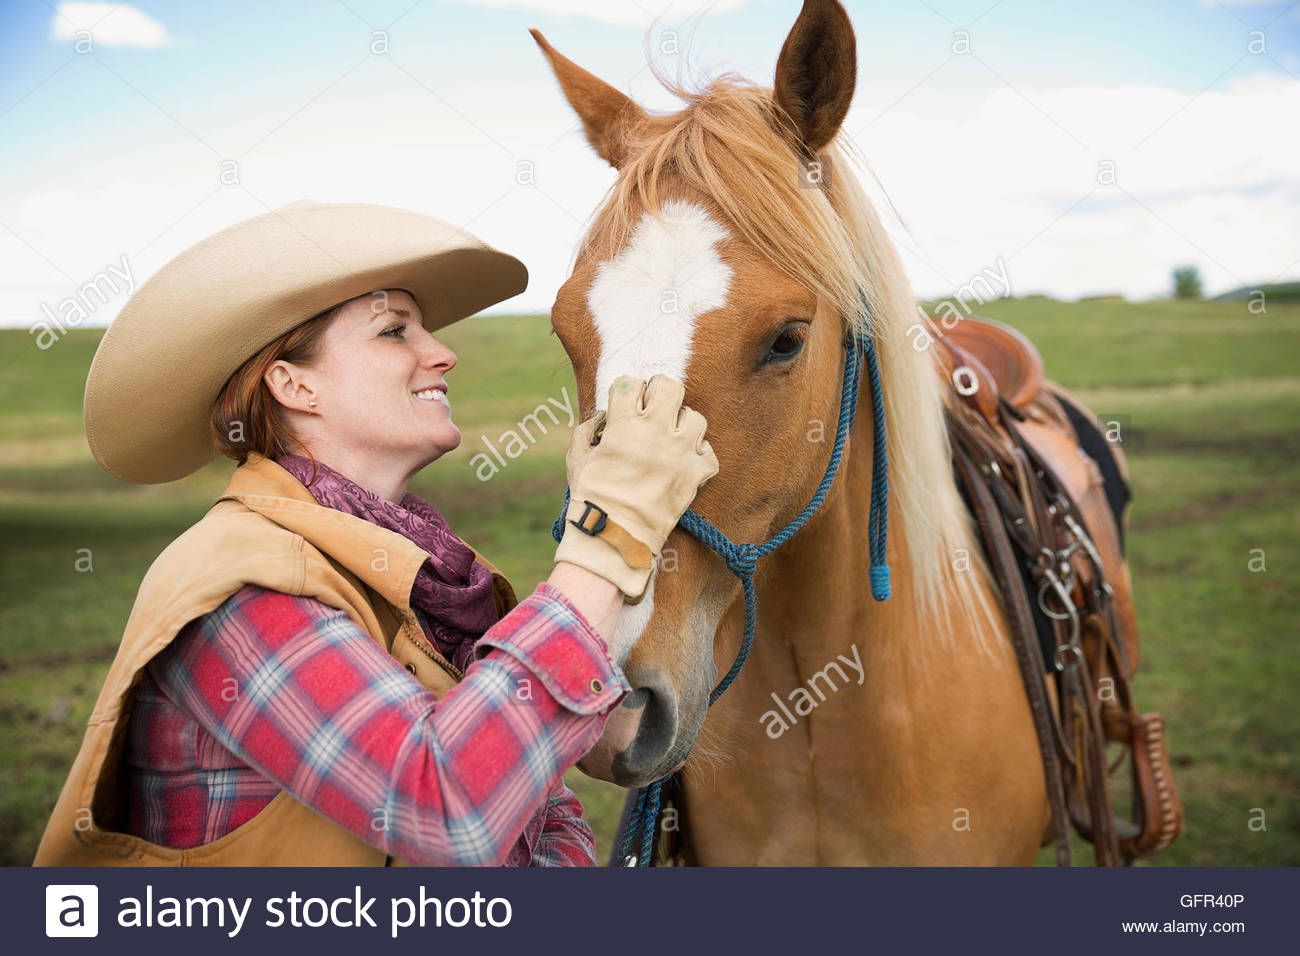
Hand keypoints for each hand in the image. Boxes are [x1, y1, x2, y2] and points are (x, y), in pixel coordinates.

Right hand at [554, 375, 717, 600]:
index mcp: (623, 425)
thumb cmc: (592, 499)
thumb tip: (603, 418)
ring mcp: (680, 452)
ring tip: (672, 437)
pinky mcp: (695, 475)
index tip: (625, 404)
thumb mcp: (576, 459)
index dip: (627, 391)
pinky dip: (700, 455)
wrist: (616, 539)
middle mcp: (655, 432)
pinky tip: (685, 460)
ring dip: (683, 424)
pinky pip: (709, 453)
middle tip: (653, 408)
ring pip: (696, 417)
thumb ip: (587, 430)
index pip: (631, 383)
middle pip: (670, 386)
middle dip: (660, 393)